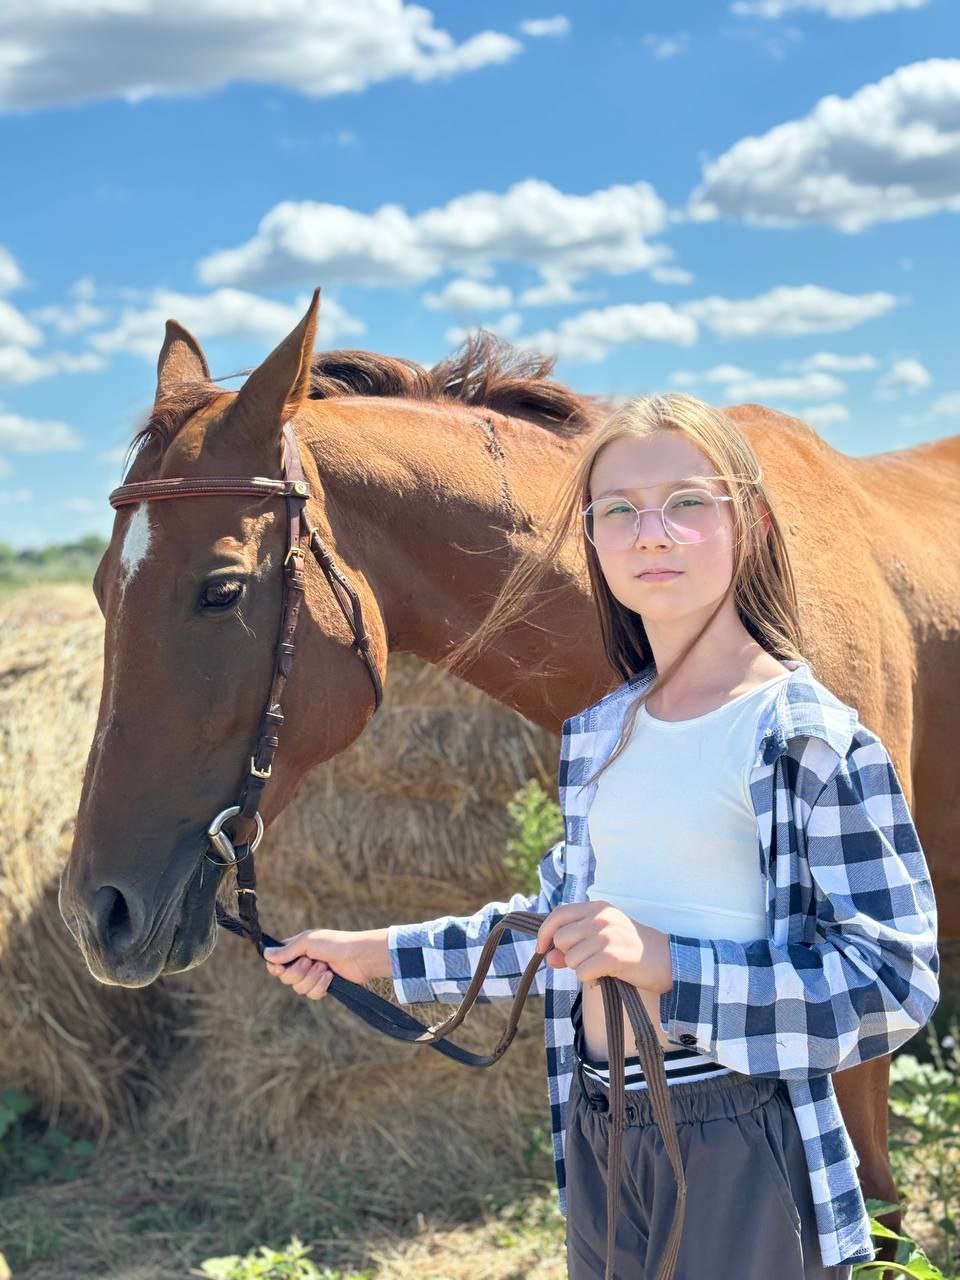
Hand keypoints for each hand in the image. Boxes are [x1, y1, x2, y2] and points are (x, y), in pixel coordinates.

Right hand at [262, 928, 371, 999]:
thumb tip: (265, 955)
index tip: (280, 967)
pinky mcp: (323, 987)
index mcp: (297, 949)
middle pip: (286, 978)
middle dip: (298, 972)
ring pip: (298, 988)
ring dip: (312, 978)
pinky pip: (312, 994)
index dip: (276, 968)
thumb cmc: (334, 944)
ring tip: (324, 967)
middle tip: (310, 961)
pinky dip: (320, 986)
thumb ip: (286, 951)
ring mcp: (313, 976)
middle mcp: (302, 963)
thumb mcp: (308, 942)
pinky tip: (330, 976)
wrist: (359, 956)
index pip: (276, 962)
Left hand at [535, 901, 672, 992]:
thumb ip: (572, 946)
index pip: (558, 915)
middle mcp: (600, 918)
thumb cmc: (631, 949)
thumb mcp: (601, 940)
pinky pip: (582, 972)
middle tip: (587, 961)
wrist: (667, 960)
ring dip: (581, 969)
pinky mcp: (613, 956)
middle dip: (568, 956)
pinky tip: (603, 978)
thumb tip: (547, 957)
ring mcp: (607, 936)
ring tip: (600, 969)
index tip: (542, 948)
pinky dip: (589, 980)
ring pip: (571, 958)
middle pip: (562, 939)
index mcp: (597, 908)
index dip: (545, 932)